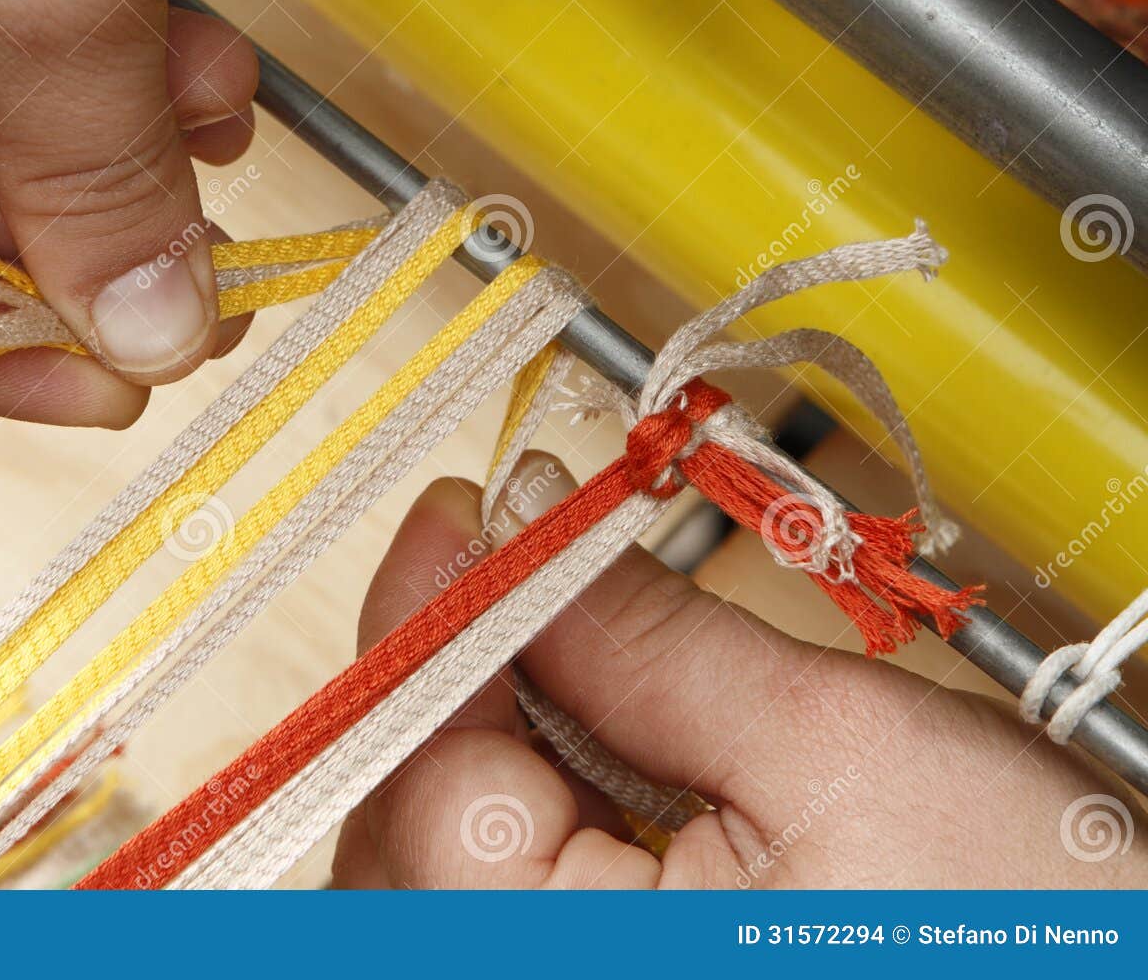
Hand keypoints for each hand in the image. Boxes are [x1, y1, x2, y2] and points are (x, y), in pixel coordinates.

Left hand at [332, 452, 1147, 887]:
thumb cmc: (1027, 936)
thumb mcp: (838, 755)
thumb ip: (649, 642)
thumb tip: (519, 526)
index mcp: (564, 961)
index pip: (420, 764)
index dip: (432, 611)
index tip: (461, 503)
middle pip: (407, 817)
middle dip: (458, 671)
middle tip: (524, 557)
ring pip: (438, 858)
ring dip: (491, 734)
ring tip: (585, 653)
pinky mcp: (585, 974)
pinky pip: (493, 902)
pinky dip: (529, 806)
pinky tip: (596, 750)